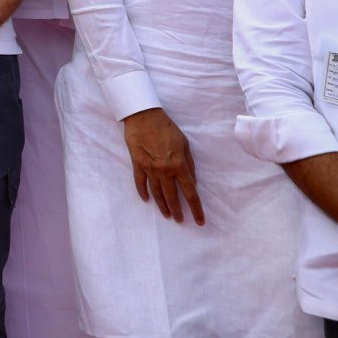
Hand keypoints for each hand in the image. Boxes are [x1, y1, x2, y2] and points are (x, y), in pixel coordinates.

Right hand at [121, 109, 203, 225]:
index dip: (196, 209)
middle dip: (178, 211)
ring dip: (162, 206)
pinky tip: (147, 200)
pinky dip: (143, 192)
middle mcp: (164, 171)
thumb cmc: (166, 127)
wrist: (143, 116)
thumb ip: (189, 164)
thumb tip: (193, 181)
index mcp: (179, 165)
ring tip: (167, 215)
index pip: (190, 192)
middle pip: (172, 197)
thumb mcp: (184, 143)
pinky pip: (140, 183)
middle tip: (180, 221)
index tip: (200, 221)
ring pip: (156, 193)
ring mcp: (149, 169)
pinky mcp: (137, 165)